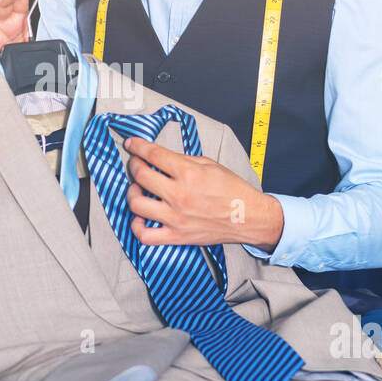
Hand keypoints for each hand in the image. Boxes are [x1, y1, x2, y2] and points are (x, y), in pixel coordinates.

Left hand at [123, 137, 284, 250]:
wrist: (249, 217)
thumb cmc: (233, 191)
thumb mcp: (210, 164)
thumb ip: (183, 160)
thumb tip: (161, 157)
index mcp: (189, 174)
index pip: (153, 154)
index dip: (137, 146)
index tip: (132, 144)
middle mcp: (180, 195)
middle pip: (140, 176)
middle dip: (134, 164)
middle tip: (136, 163)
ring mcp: (176, 218)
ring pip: (136, 204)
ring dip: (132, 192)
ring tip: (138, 189)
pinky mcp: (176, 236)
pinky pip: (145, 235)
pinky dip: (136, 226)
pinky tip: (140, 216)